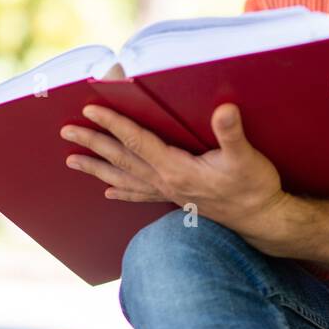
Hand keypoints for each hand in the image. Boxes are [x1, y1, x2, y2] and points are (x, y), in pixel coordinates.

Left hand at [59, 103, 287, 233]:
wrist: (262, 220)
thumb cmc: (254, 186)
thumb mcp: (246, 156)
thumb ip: (231, 132)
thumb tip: (224, 108)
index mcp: (176, 168)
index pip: (137, 141)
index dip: (114, 123)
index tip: (91, 109)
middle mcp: (166, 182)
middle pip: (121, 159)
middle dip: (93, 144)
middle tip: (66, 132)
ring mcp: (169, 193)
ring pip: (124, 178)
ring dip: (97, 168)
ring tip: (72, 162)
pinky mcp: (177, 200)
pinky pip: (140, 194)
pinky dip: (122, 191)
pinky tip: (108, 191)